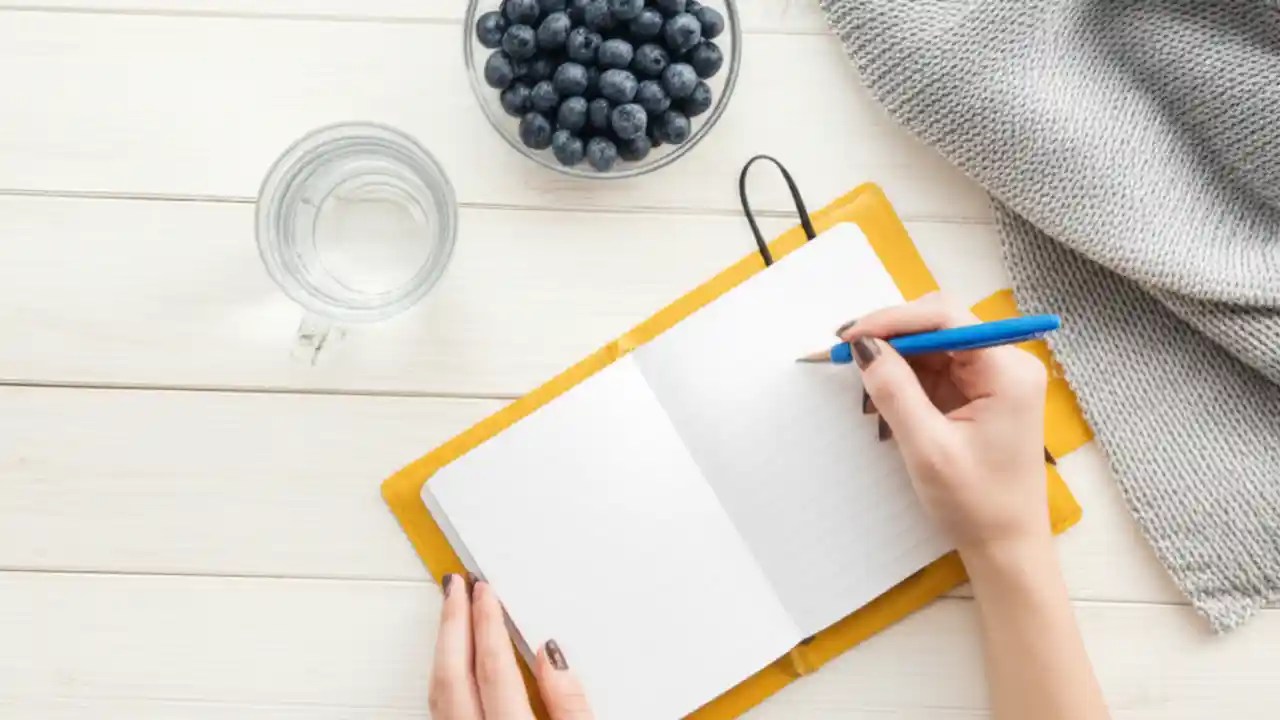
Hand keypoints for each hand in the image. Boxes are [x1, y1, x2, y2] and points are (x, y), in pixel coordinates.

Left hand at [430, 574, 593, 719]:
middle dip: (454, 622)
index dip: (487, 624)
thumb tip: (552, 655)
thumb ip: (570, 704)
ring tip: (452, 608)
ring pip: (439, 689)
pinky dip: (444, 669)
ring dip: (445, 643)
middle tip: (457, 585)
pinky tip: (453, 653)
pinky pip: (440, 702)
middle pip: (453, 674)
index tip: (484, 591)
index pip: (492, 668)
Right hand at [839, 293, 1050, 555]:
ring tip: (862, 384)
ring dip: (895, 359)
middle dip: (891, 337)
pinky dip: (905, 378)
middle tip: (847, 355)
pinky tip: (883, 397)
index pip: (945, 317)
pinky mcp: (979, 394)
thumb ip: (895, 391)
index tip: (851, 336)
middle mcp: (1006, 365)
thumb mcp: (927, 447)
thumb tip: (864, 347)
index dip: (894, 319)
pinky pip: (936, 369)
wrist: (1006, 545)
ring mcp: (993, 379)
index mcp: (1007, 371)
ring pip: (933, 346)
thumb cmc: (977, 503)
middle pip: (939, 325)